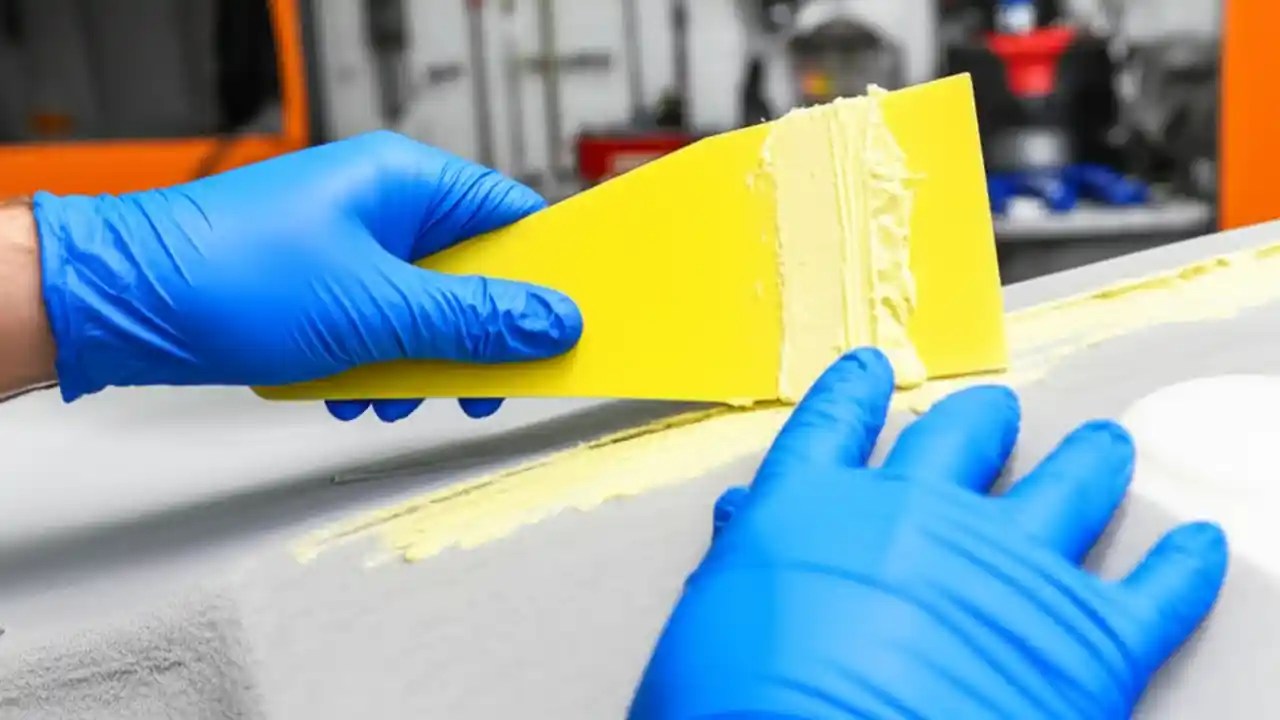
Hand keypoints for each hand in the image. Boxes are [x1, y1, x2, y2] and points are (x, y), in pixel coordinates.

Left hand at [33, 131, 581, 420]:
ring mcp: (349, 245)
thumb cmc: (228, 275)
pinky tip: (347, 391)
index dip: (543, 273)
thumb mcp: (376, 309)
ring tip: (388, 390)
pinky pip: (382, 326)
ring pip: (427, 308)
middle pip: (471, 271)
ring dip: (420, 359)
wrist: (117, 303)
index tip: (564, 322)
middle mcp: (381, 205)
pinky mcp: (321, 286)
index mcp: (405, 180)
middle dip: (474, 335)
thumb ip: (474, 320)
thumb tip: (552, 321)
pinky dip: (376, 364)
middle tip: (481, 380)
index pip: (509, 215)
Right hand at [631, 349, 1227, 718]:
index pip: (836, 426)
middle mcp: (916, 513)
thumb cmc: (744, 715)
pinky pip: (1155, 589)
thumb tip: (741, 520)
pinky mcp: (1088, 636)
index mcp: (817, 510)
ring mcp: (1009, 565)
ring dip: (1088, 460)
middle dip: (979, 422)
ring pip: (1067, 484)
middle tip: (993, 415)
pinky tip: (1193, 545)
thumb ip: (735, 566)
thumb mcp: (702, 636)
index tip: (870, 371)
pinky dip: (1181, 566)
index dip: (854, 393)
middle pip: (961, 437)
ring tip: (1102, 447)